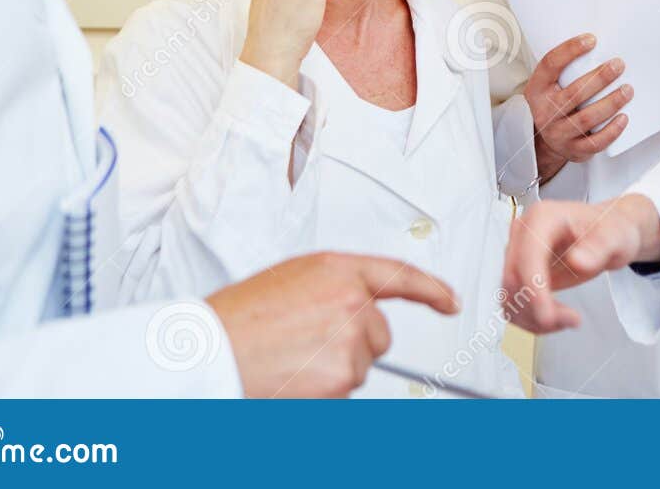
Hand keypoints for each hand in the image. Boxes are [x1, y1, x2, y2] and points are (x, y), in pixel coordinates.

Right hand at [207, 251, 457, 397]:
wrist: (210, 350)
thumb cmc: (239, 318)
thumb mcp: (292, 282)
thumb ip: (335, 289)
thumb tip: (360, 312)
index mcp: (337, 269)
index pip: (400, 275)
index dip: (431, 289)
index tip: (450, 301)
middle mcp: (351, 299)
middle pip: (379, 333)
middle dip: (355, 344)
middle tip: (307, 345)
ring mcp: (351, 337)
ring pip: (360, 364)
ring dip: (333, 368)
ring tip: (291, 358)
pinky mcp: (344, 373)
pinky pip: (346, 388)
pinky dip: (324, 390)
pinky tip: (294, 376)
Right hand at [501, 195, 659, 332]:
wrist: (608, 234)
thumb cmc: (609, 229)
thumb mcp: (614, 237)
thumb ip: (598, 248)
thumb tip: (577, 261)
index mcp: (542, 217)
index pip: (528, 256)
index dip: (533, 288)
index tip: (547, 315)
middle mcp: (524, 234)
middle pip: (513, 279)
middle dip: (537, 307)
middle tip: (571, 319)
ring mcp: (519, 254)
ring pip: (510, 296)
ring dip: (534, 317)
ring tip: (569, 319)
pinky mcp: (521, 274)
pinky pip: (515, 303)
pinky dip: (532, 318)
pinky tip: (559, 317)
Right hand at [523, 33, 632, 182]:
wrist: (543, 142)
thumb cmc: (554, 103)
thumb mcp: (549, 85)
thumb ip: (565, 70)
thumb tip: (598, 44)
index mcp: (537, 89)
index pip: (550, 65)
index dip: (570, 50)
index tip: (592, 39)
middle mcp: (545, 112)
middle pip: (574, 93)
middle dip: (600, 78)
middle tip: (619, 65)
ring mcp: (558, 133)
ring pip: (587, 118)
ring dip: (611, 102)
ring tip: (628, 90)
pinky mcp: (573, 150)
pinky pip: (595, 142)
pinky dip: (611, 131)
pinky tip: (624, 118)